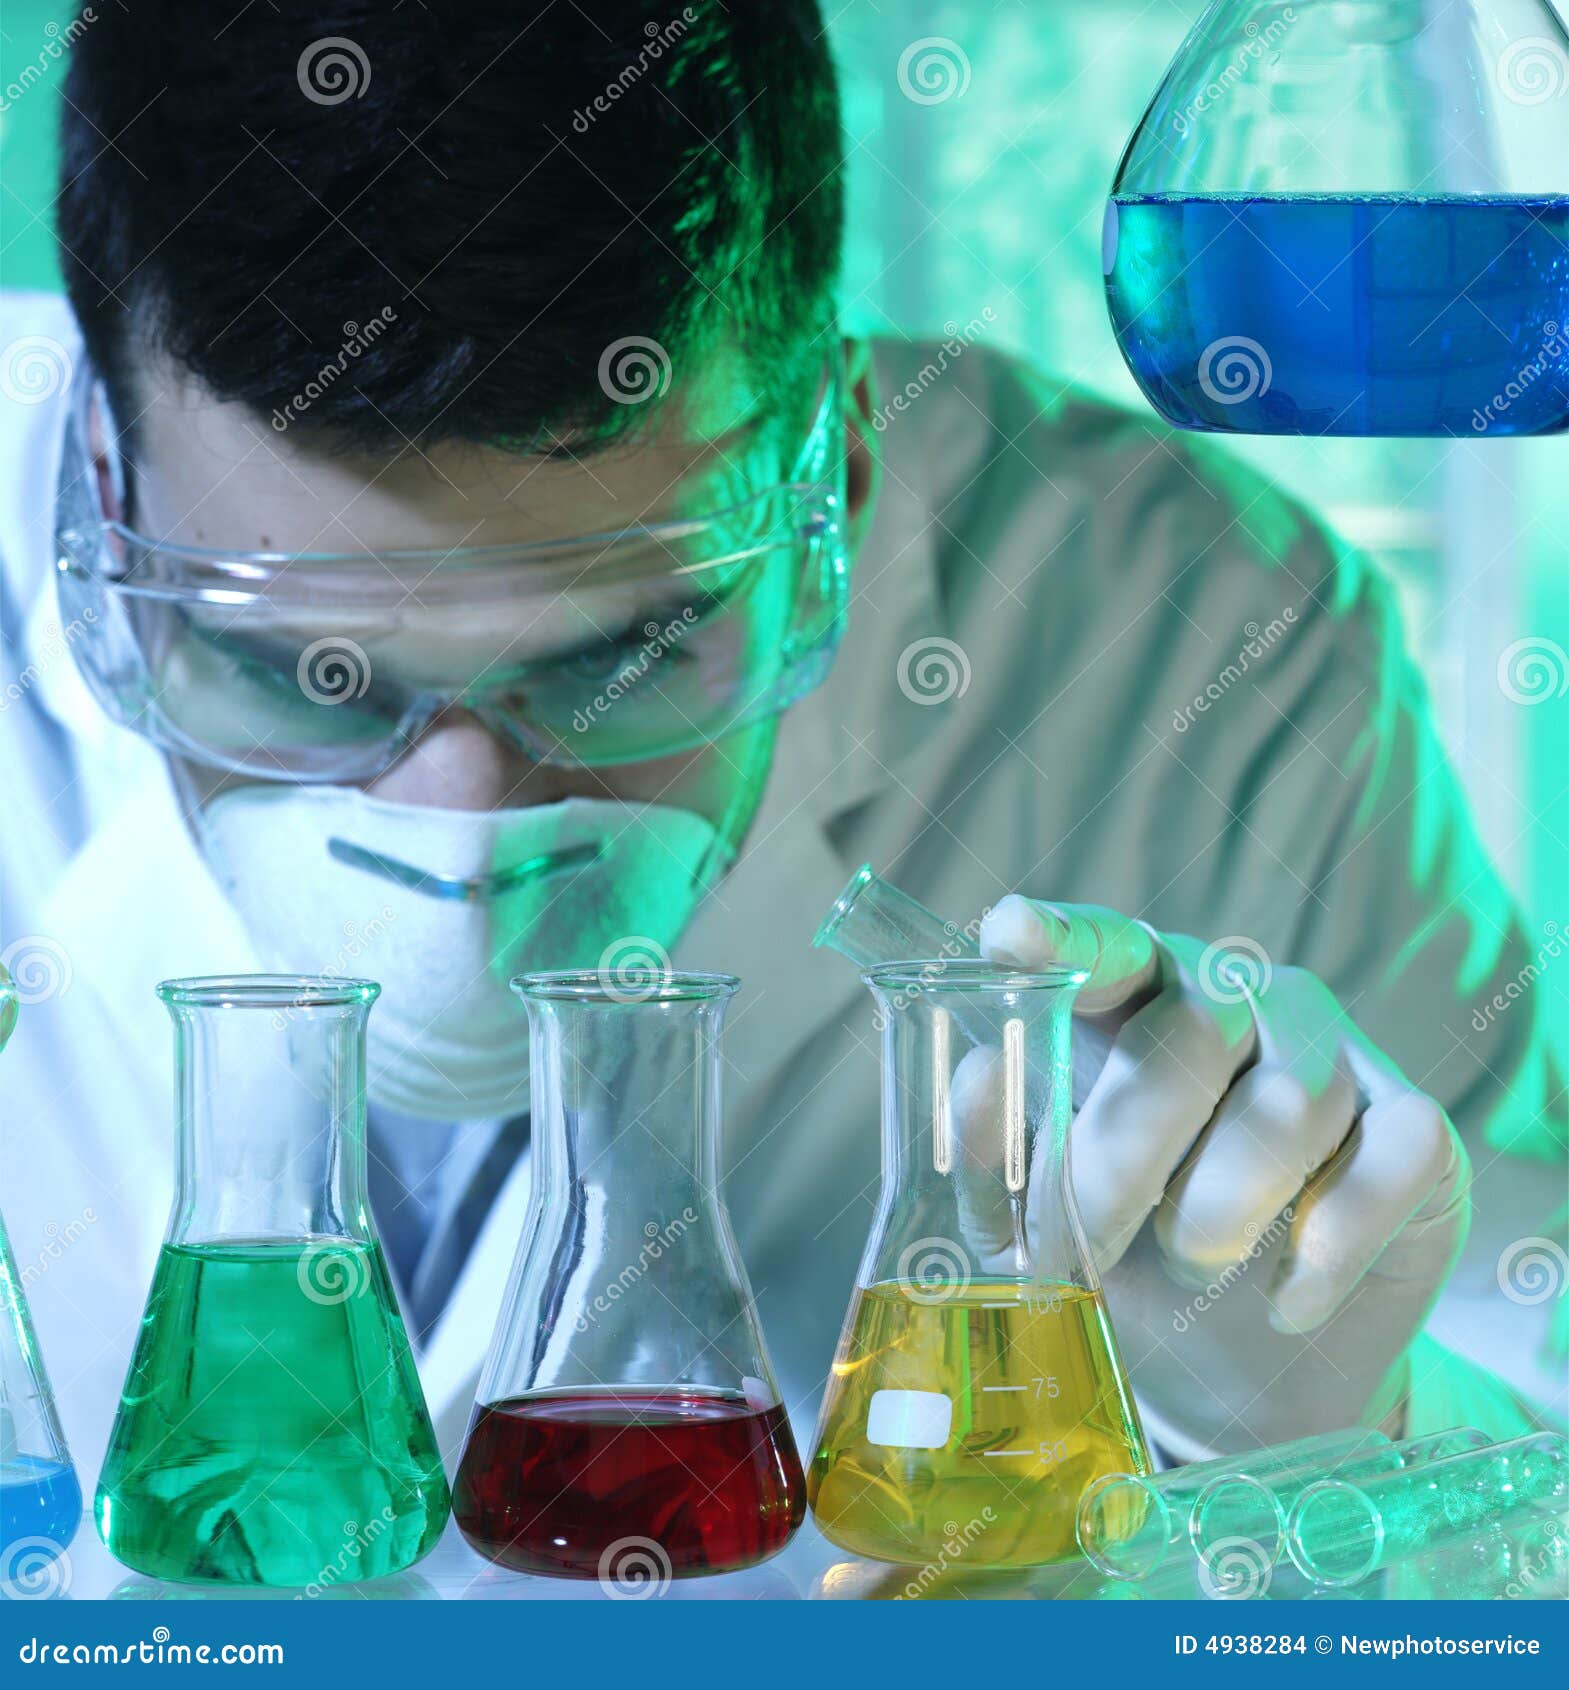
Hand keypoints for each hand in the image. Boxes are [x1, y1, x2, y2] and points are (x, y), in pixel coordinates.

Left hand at [974, 896, 1470, 1459]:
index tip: (1010, 934)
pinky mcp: (1416, 1127)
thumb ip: (993, 1147)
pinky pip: (1385, 1170)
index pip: (1101, 945)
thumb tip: (981, 1079)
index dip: (1062, 937)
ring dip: (1218, 1215)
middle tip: (1087, 1254)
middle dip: (1123, 1162)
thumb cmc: (1123, 1254)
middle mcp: (1233, 995)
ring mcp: (1331, 1050)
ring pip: (1290, 1108)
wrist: (1244, 1358)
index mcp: (1129, 999)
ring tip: (1192, 1260)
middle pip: (1195, 1031)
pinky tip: (1288, 1298)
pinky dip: (1324, 1257)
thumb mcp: (1032, 1220)